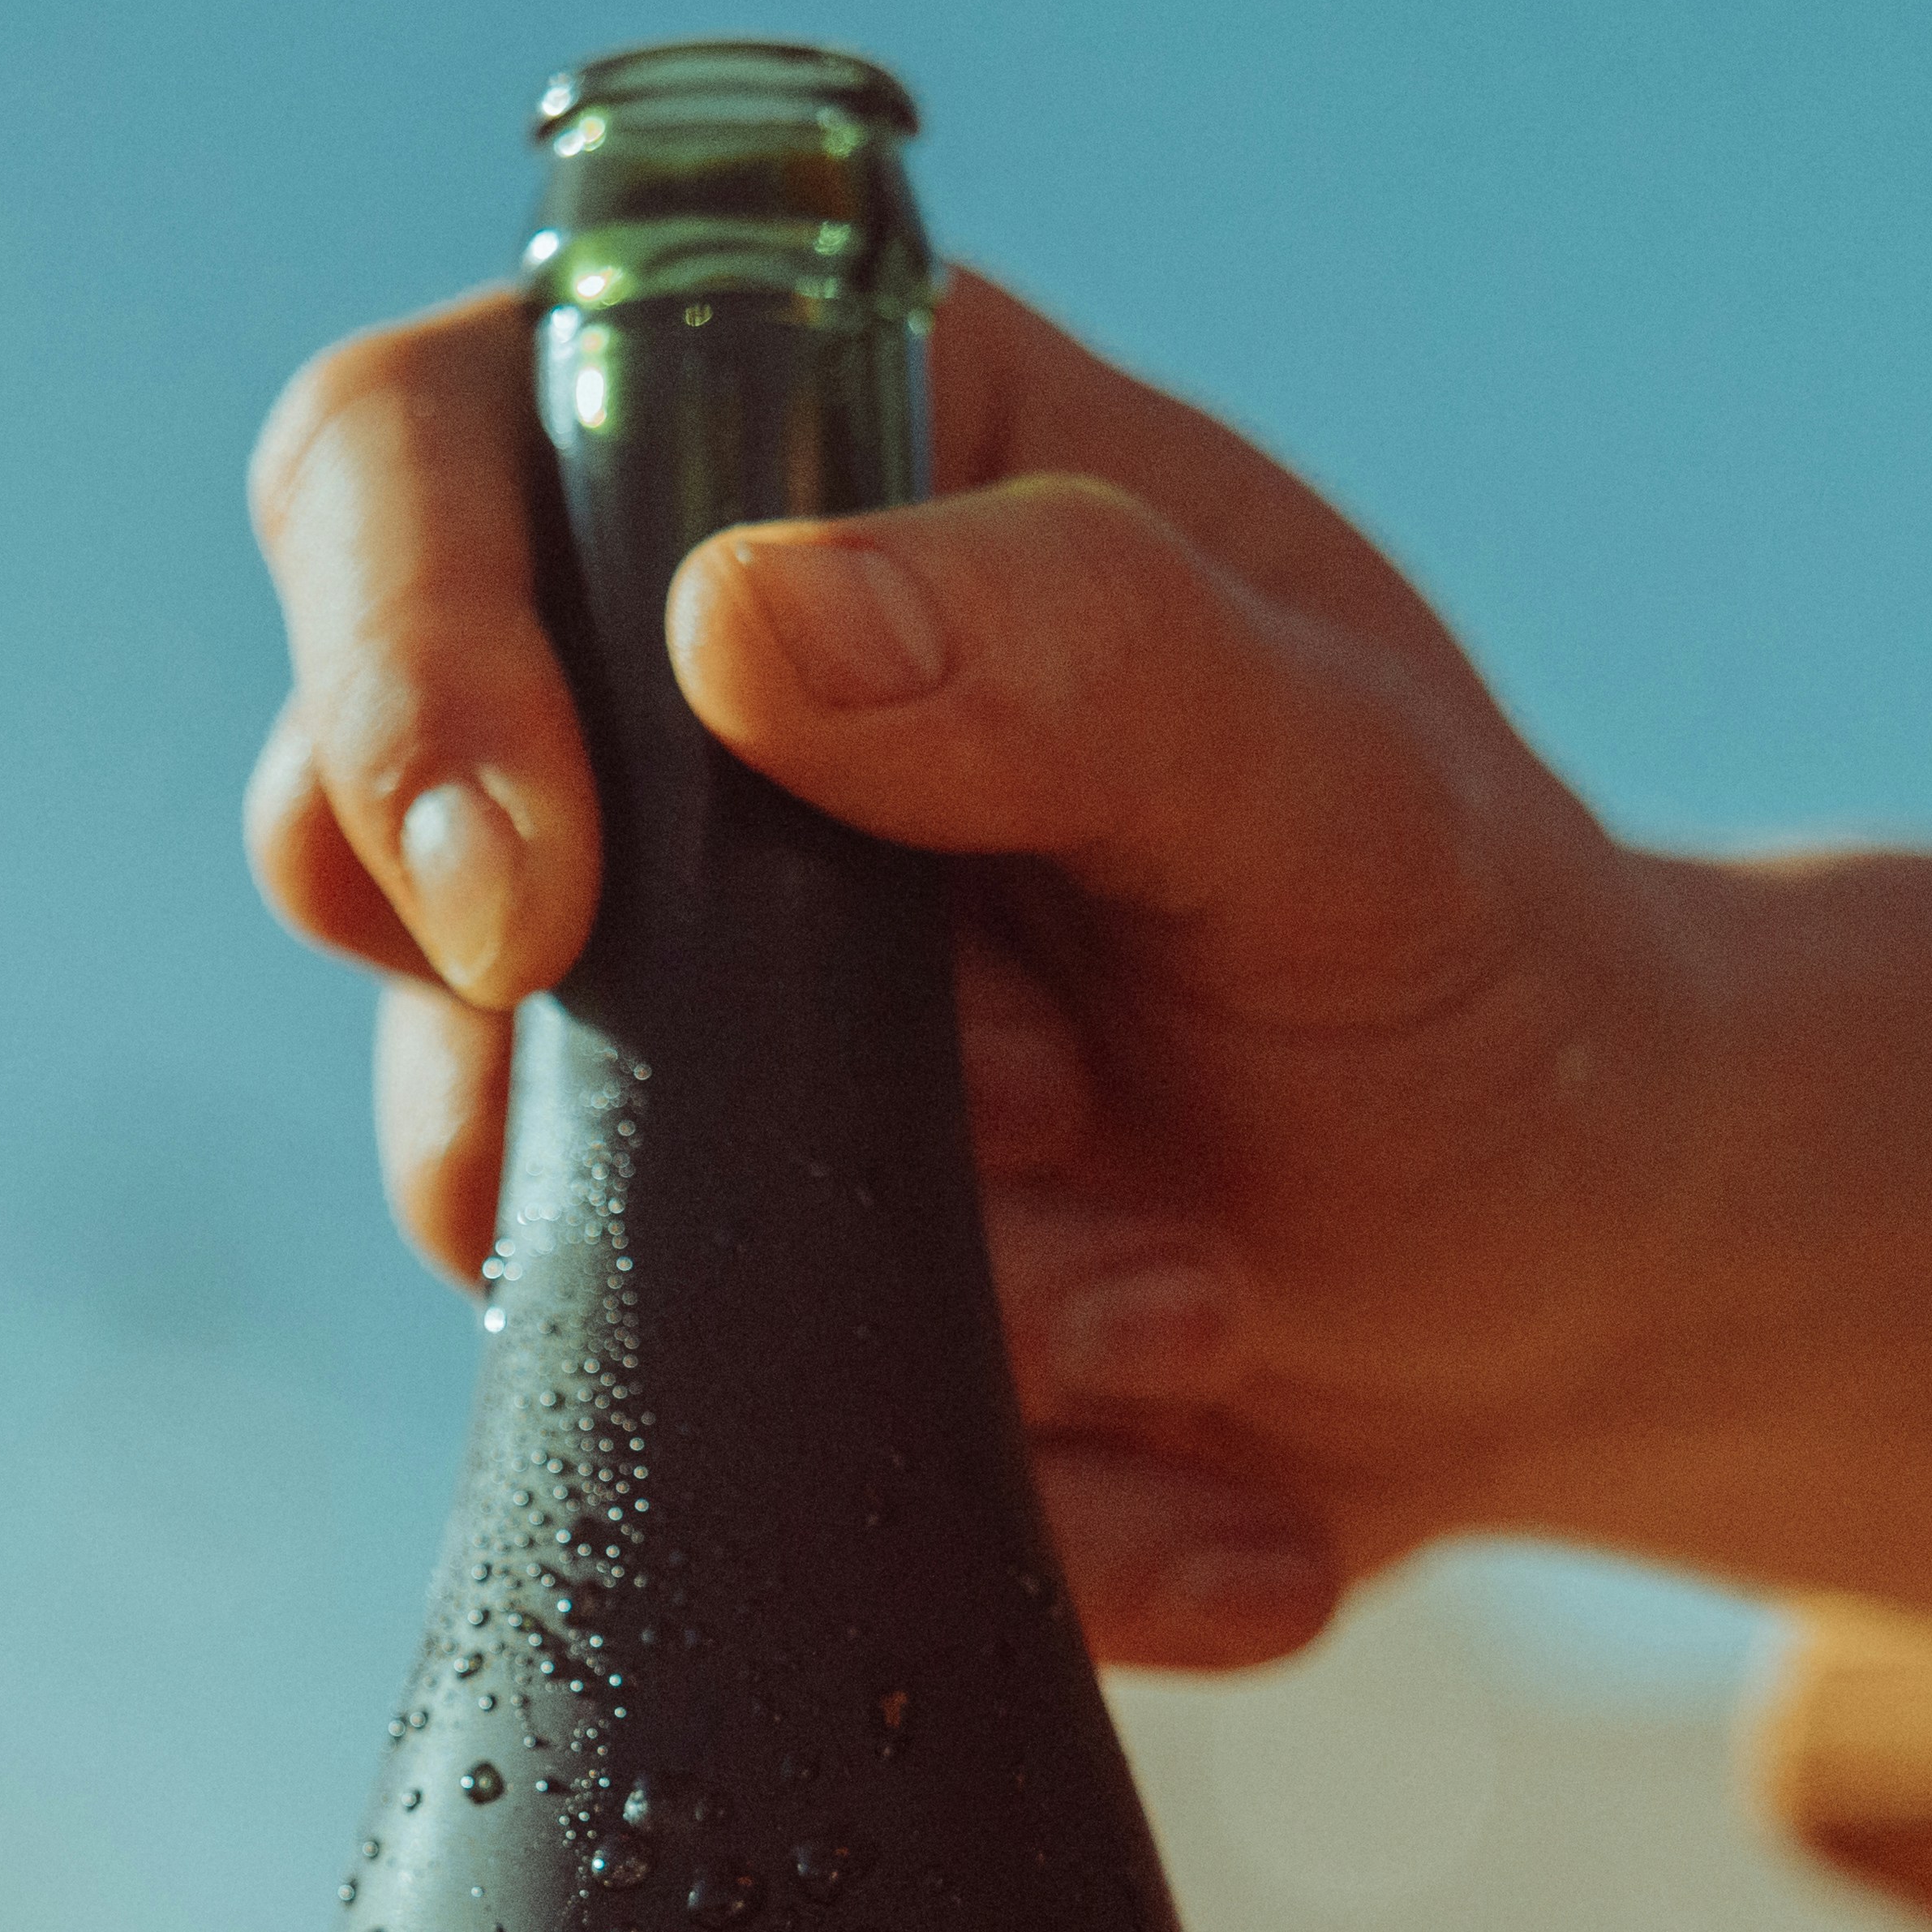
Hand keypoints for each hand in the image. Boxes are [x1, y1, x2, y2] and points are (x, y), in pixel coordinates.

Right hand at [246, 271, 1720, 1667]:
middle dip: (643, 1060)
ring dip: (870, 1281)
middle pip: (363, 842)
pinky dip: (968, 1469)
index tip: (526, 907)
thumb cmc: (1482, 970)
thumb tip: (738, 621)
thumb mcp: (1348, 789)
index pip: (413, 462)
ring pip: (502, 1172)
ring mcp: (640, 1006)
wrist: (1568, 1285)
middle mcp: (660, 729)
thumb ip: (1080, 652)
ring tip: (1190, 1290)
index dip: (400, 665)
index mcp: (802, 471)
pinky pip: (657, 1404)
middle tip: (1020, 1115)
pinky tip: (1197, 1461)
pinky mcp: (669, 1253)